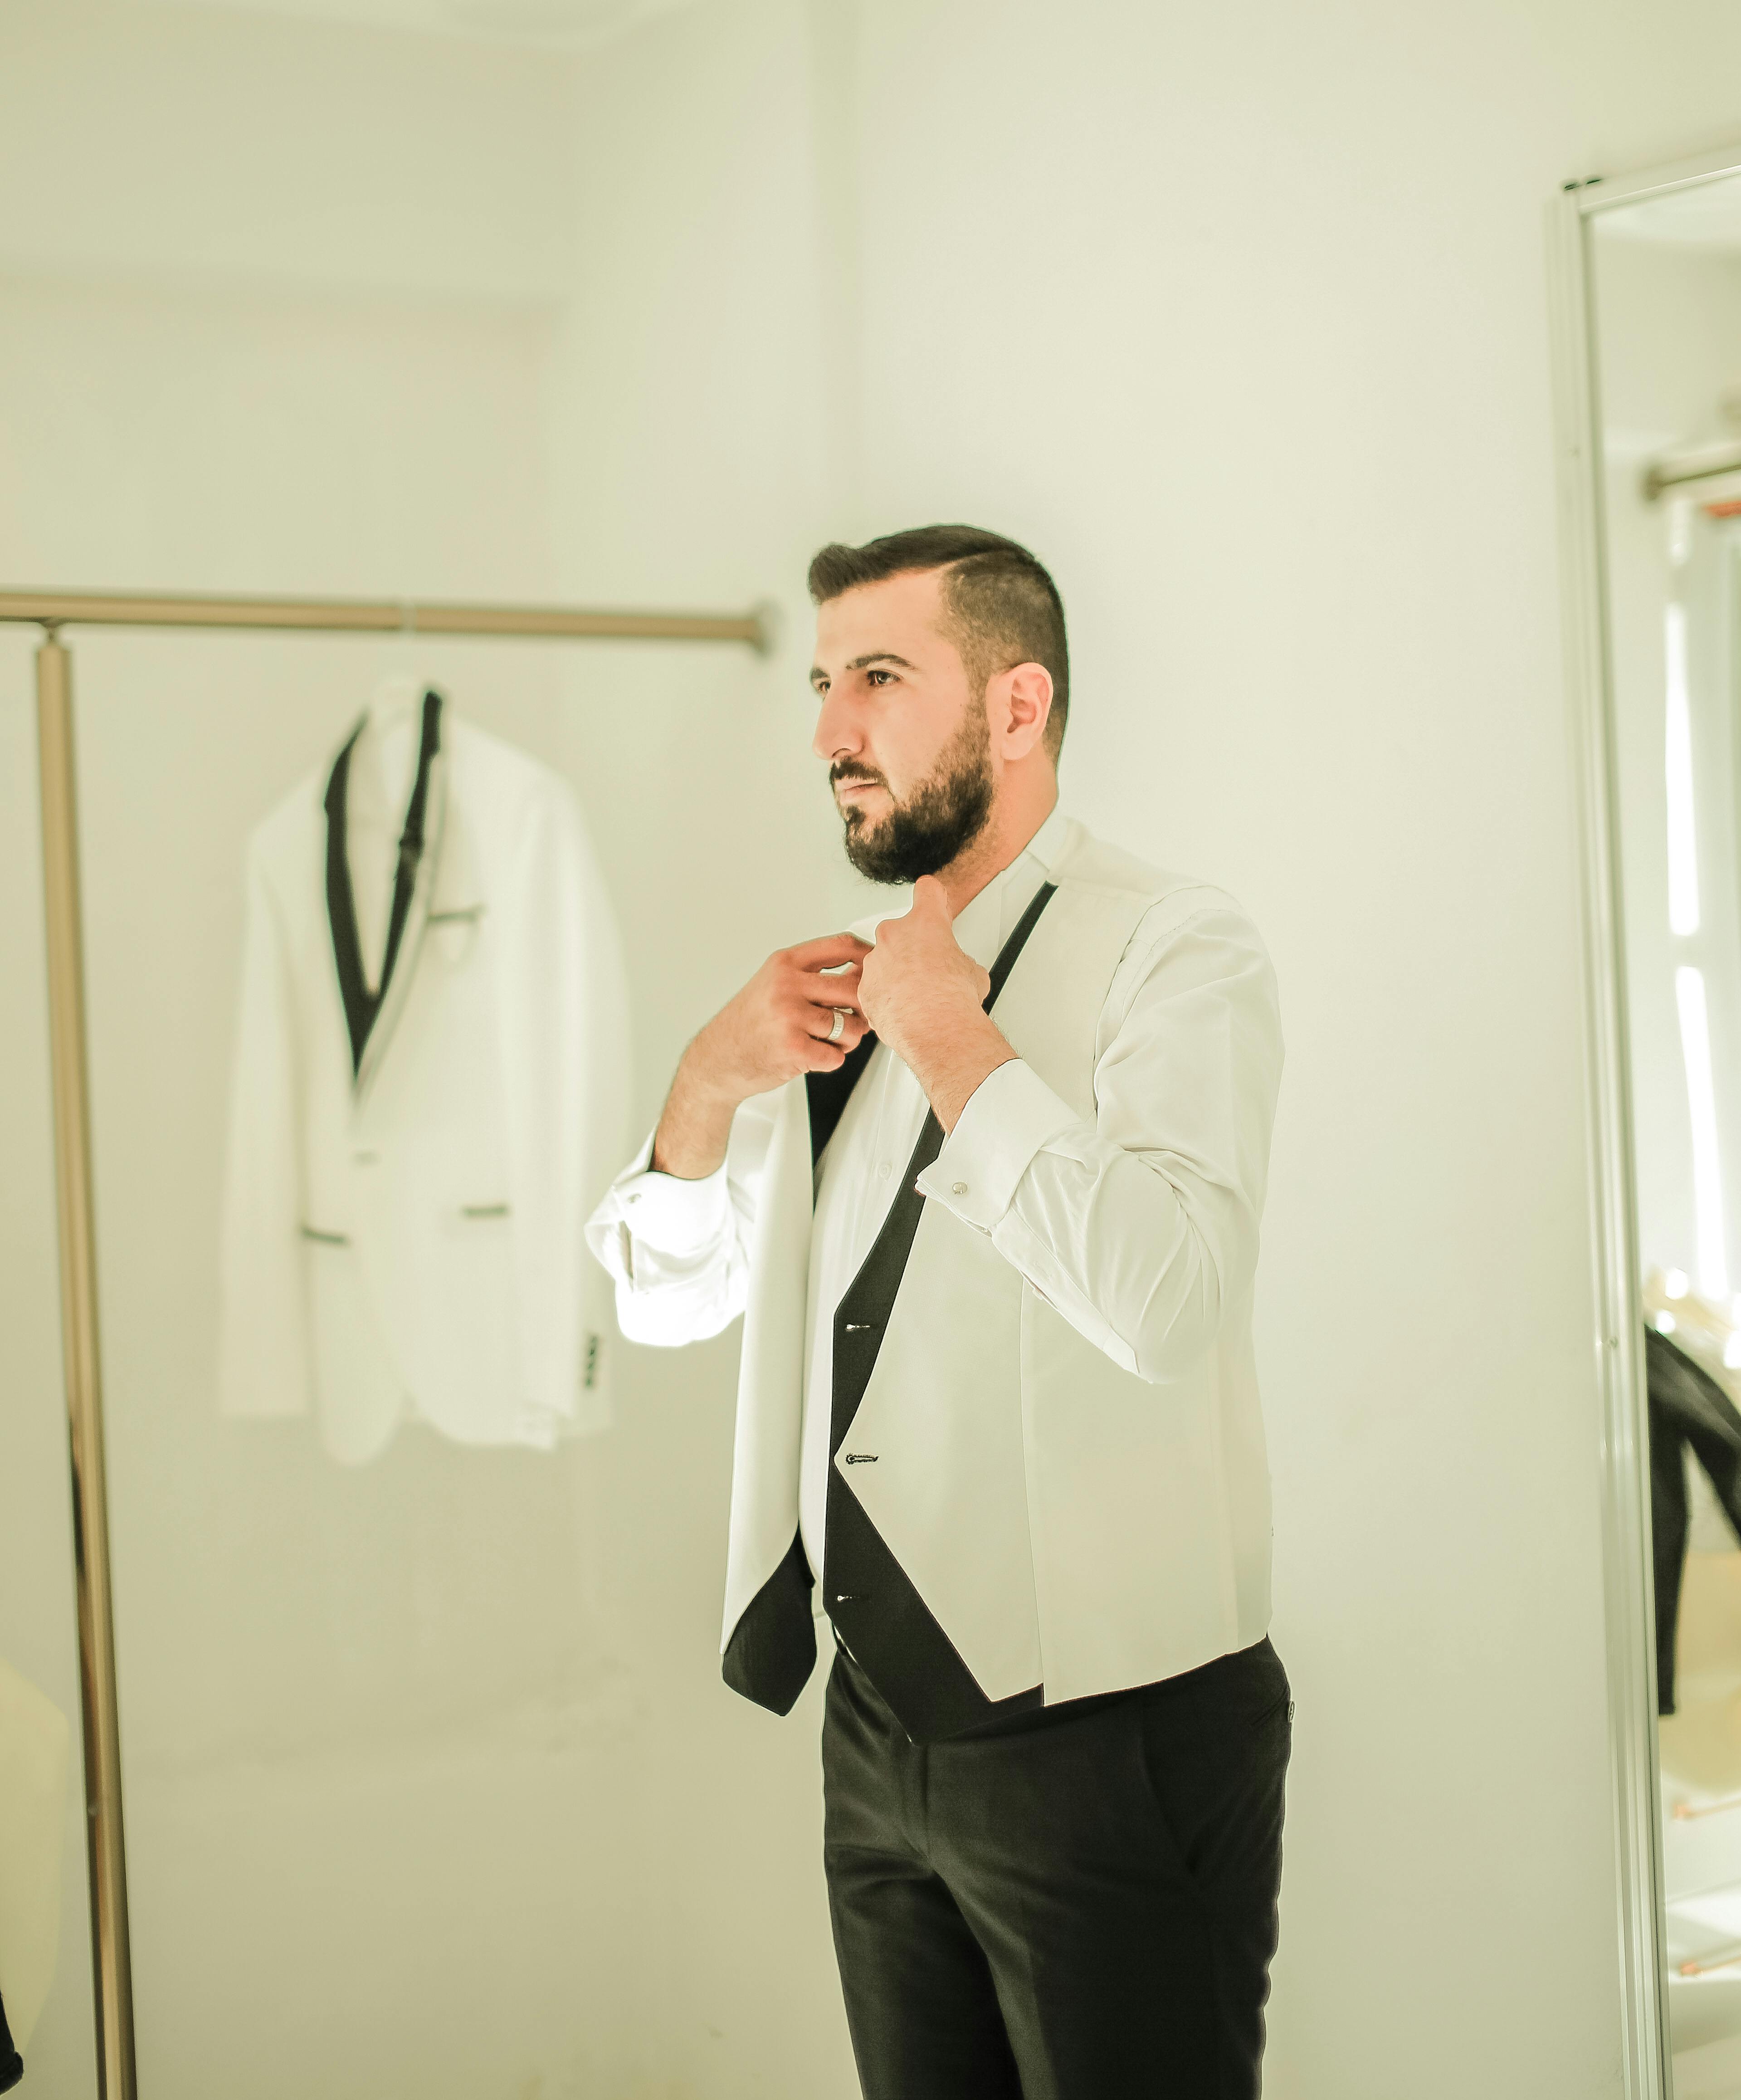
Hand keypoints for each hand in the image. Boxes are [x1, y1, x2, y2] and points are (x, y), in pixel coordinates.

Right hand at [653, 932, 871, 1176]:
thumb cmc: (750, 1022)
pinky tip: (812, 1056)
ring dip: (848, 1040)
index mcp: (785, 963)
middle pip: (854, 988)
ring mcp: (789, 1016)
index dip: (869, 956)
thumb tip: (865, 971)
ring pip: (851, 1027)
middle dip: (863, 1009)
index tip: (879, 968)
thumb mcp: (774, 982)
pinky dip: (831, 1061)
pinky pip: (837, 1056)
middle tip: (856, 1020)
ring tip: (828, 1041)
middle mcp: (787, 985)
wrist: (717, 1058)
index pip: (842, 945)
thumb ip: (812, 974)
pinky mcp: (792, 1048)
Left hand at [858, 877, 1014, 1129]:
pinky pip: (875, 987)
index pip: (927, 891)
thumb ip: (959, 960)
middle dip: (913, 947)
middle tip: (930, 970)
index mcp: (925, 922)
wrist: (934, 1029)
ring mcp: (875, 960)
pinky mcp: (864, 987)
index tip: (934, 904)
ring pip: (885, 960)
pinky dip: (886, 996)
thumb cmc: (953, 998)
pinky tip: (905, 1011)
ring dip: (897, 973)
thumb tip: (960, 971)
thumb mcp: (972, 972)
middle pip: (902, 930)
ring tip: (918, 997)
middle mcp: (894, 934)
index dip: (933, 898)